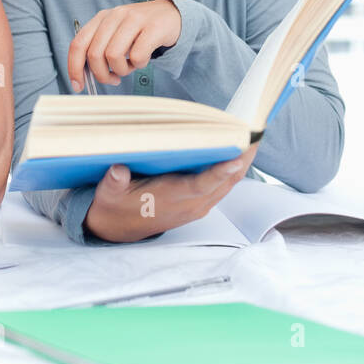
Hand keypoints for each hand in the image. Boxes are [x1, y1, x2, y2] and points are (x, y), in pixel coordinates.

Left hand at [68, 0, 180, 90]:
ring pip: (113, 56)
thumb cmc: (140, 32)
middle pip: (94, 54)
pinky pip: (137, 56)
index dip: (74, 68)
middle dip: (102, 75)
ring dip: (121, 70)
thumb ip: (99, 50)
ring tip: (130, 66)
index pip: (78, 44)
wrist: (171, 14)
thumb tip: (84, 76)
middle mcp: (115, 15)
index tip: (78, 86)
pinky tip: (143, 60)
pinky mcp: (153, 27)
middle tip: (113, 79)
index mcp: (101, 18)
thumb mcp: (116, 35)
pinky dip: (139, 65)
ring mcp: (134, 19)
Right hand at [83, 142, 258, 241]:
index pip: (201, 185)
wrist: (116, 230)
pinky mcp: (199, 204)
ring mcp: (197, 206)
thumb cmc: (115, 208)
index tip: (236, 158)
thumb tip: (118, 170)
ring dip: (242, 162)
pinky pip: (223, 186)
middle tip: (255, 133)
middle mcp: (190, 205)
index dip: (219, 172)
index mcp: (171, 199)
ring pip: (228, 184)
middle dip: (242, 158)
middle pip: (225, 182)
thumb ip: (114, 182)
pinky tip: (238, 152)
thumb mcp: (107, 194)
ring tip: (253, 137)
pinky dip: (234, 169)